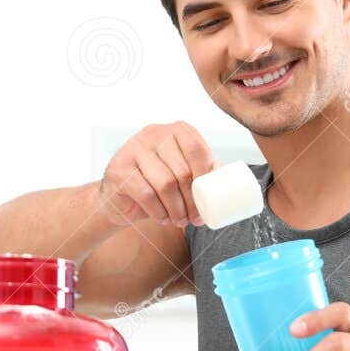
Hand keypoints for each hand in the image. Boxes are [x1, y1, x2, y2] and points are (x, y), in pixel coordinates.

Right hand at [97, 122, 215, 227]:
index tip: (208, 203)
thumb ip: (204, 172)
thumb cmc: (157, 182)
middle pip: (182, 171)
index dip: (206, 178)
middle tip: (194, 219)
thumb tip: (230, 183)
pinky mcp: (119, 167)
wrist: (119, 194)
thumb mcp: (182, 171)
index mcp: (176, 130)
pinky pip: (145, 193)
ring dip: (176, 209)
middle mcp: (154, 133)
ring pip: (165, 184)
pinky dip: (158, 211)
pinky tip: (162, 218)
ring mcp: (134, 148)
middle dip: (192, 201)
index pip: (197, 150)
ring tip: (179, 221)